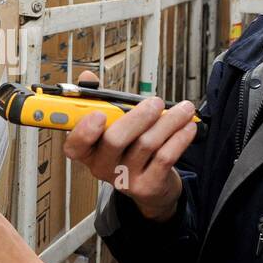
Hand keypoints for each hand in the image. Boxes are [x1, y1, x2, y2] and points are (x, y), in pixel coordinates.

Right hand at [63, 69, 196, 221]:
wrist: (152, 185)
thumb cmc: (129, 148)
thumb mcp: (112, 125)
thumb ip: (99, 100)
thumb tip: (87, 76)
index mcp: (88, 150)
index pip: (74, 145)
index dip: (84, 130)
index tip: (98, 114)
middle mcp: (102, 167)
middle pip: (115, 140)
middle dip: (138, 117)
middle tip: (155, 102)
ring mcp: (125, 178)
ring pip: (147, 144)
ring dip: (169, 122)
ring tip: (183, 109)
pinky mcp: (148, 186)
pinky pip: (165, 158)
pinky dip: (179, 138)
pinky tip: (187, 127)